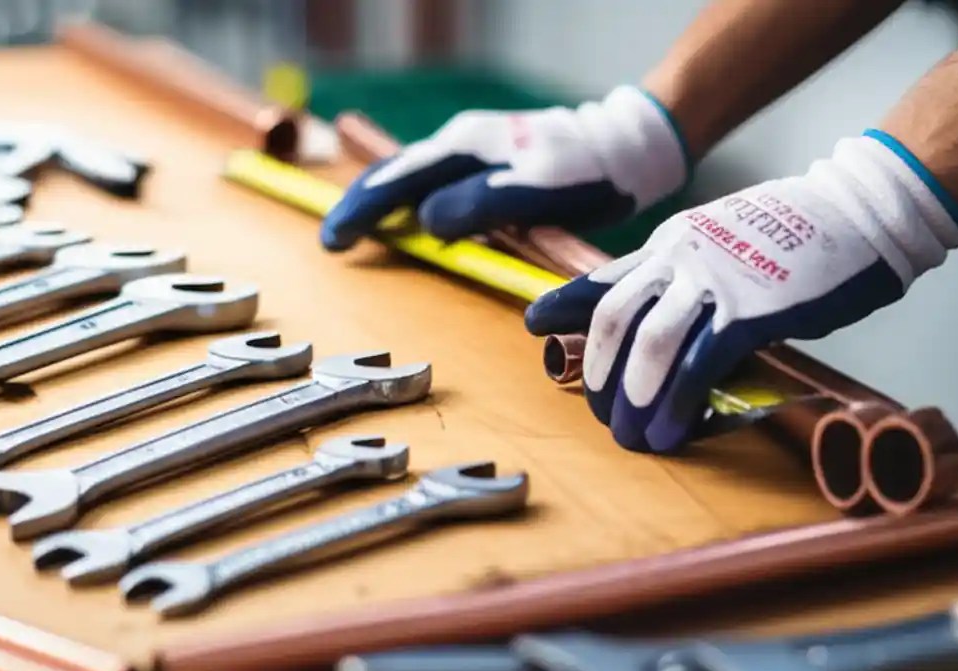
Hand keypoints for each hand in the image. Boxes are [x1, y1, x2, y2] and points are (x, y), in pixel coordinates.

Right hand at [320, 87, 688, 250]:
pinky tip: (403, 215)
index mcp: (467, 149)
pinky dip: (407, 197)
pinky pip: (433, 177)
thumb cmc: (586, 177)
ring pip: (411, 173)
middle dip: (359, 206)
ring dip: (379, 201)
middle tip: (332, 240)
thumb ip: (478, 206)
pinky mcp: (489, 158)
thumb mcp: (535, 196)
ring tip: (352, 229)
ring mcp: (475, 146)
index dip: (363, 213)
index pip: (398, 183)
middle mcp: (463, 141)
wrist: (624, 149)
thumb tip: (426, 221)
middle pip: (395, 174)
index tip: (336, 242)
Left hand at [525, 131, 957, 451]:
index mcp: (672, 243)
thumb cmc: (803, 230)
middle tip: (604, 412)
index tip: (534, 324)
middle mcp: (679, 259)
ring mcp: (712, 282)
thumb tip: (672, 315)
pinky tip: (674, 431)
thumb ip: (691, 271)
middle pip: (612, 322)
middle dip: (599, 375)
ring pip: (646, 348)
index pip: (604, 277)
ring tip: (634, 437)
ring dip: (634, 401)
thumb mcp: (727, 235)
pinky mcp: (750, 312)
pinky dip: (677, 404)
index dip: (563, 304)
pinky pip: (697, 366)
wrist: (864, 206)